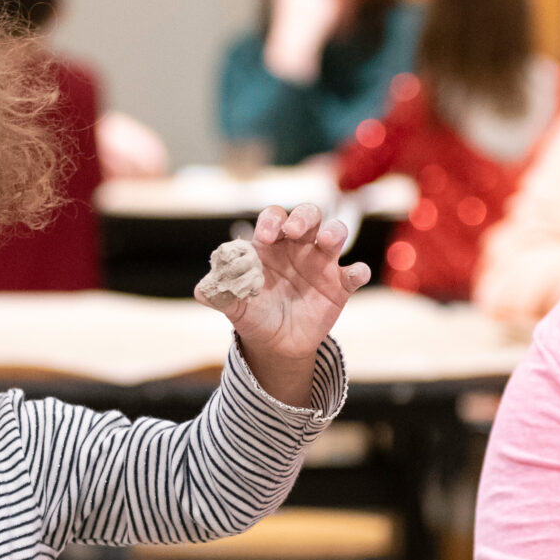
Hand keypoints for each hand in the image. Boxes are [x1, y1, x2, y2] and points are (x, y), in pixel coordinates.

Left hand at [212, 203, 368, 405]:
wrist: (275, 344)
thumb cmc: (254, 313)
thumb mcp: (235, 305)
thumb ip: (220, 293)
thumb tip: (201, 290)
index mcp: (271, 245)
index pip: (274, 218)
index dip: (271, 221)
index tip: (265, 237)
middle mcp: (298, 247)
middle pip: (308, 215)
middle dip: (303, 216)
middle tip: (294, 230)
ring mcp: (321, 264)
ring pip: (335, 234)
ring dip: (335, 232)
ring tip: (328, 240)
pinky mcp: (339, 286)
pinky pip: (354, 273)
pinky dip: (358, 271)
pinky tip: (356, 274)